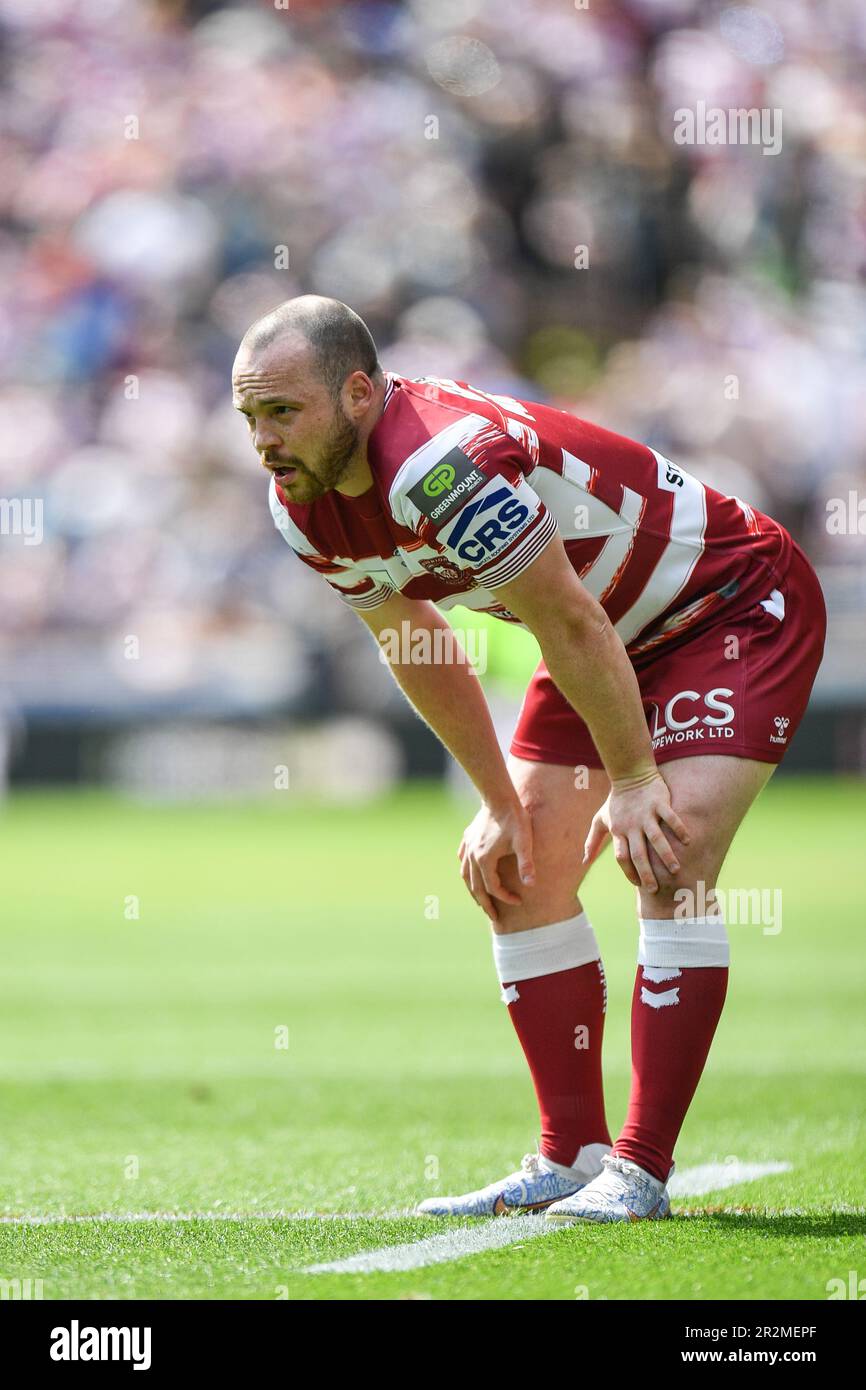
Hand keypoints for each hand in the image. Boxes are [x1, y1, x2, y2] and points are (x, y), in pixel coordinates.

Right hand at [458, 799, 534, 922]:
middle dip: (485, 904)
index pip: (493, 887)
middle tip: (494, 917)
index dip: (505, 898)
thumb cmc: (514, 818)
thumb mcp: (524, 841)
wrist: (499, 796)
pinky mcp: (467, 838)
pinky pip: (463, 860)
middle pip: (475, 887)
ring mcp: (468, 847)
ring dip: (473, 890)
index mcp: (484, 859)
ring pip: (465, 876)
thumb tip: (530, 885)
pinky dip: (466, 872)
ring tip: (481, 901)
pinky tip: (470, 875)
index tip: (518, 902)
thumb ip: (526, 863)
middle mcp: (472, 855)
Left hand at [583, 769, 688, 891]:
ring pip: (657, 839)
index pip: (622, 857)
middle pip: (638, 854)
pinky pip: (671, 818)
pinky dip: (679, 830)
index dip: (629, 872)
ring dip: (666, 856)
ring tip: (675, 870)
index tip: (639, 884)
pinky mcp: (659, 803)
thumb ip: (592, 842)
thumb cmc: (615, 802)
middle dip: (646, 873)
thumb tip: (584, 862)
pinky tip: (687, 842)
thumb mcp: (600, 820)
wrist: (629, 775)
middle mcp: (632, 826)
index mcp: (618, 831)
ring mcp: (646, 815)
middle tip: (654, 889)